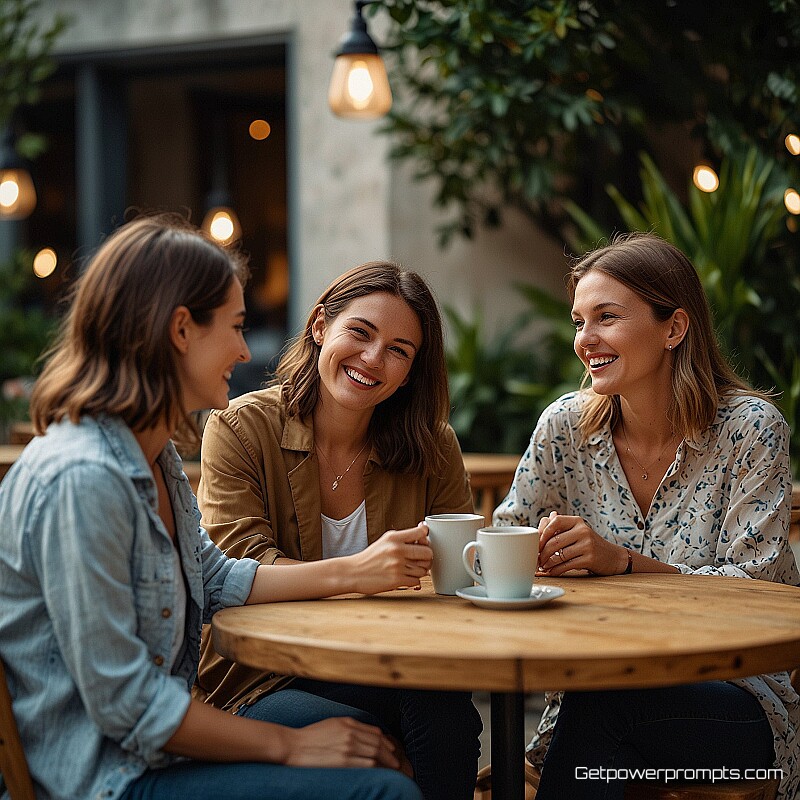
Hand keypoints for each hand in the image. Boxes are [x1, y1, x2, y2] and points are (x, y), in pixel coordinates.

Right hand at [283, 716, 401, 769]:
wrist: (292, 746)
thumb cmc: (309, 737)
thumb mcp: (332, 724)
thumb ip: (349, 727)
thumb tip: (367, 733)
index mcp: (347, 723)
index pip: (374, 732)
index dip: (385, 741)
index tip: (391, 748)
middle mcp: (350, 733)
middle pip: (378, 743)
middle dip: (390, 753)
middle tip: (397, 761)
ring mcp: (347, 747)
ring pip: (375, 754)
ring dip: (386, 762)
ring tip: (393, 769)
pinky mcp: (343, 761)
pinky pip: (366, 765)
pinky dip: (377, 768)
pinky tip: (380, 773)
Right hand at [346, 523, 432, 593]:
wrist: (354, 572)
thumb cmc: (371, 557)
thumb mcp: (385, 541)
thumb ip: (403, 538)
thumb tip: (424, 533)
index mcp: (394, 538)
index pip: (421, 532)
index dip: (426, 537)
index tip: (424, 540)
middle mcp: (397, 550)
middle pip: (428, 553)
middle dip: (427, 557)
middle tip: (421, 559)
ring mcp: (397, 566)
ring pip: (424, 569)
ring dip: (420, 570)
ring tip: (410, 569)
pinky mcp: (397, 580)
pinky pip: (417, 580)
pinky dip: (413, 580)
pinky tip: (405, 576)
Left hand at [537, 513, 627, 575]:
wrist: (613, 557)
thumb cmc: (589, 544)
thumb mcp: (577, 532)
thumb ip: (560, 527)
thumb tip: (543, 522)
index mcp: (577, 521)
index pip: (555, 521)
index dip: (542, 532)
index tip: (535, 543)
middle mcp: (583, 531)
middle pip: (554, 541)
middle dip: (541, 552)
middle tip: (535, 559)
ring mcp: (587, 545)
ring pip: (559, 555)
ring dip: (547, 563)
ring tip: (542, 566)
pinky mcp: (590, 559)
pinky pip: (567, 565)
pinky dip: (556, 570)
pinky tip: (551, 572)